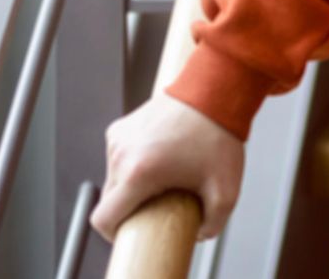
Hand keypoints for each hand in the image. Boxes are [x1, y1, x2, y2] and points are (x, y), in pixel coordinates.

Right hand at [91, 93, 245, 243]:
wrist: (213, 92)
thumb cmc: (218, 137)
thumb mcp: (225, 191)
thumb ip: (213, 225)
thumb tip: (199, 235)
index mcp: (137, 173)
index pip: (103, 218)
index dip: (113, 235)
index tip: (131, 236)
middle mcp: (120, 155)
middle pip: (110, 200)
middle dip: (129, 210)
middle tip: (157, 210)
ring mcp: (117, 139)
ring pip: (113, 179)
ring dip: (131, 186)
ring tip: (162, 181)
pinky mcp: (120, 128)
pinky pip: (119, 159)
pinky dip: (132, 166)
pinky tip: (157, 162)